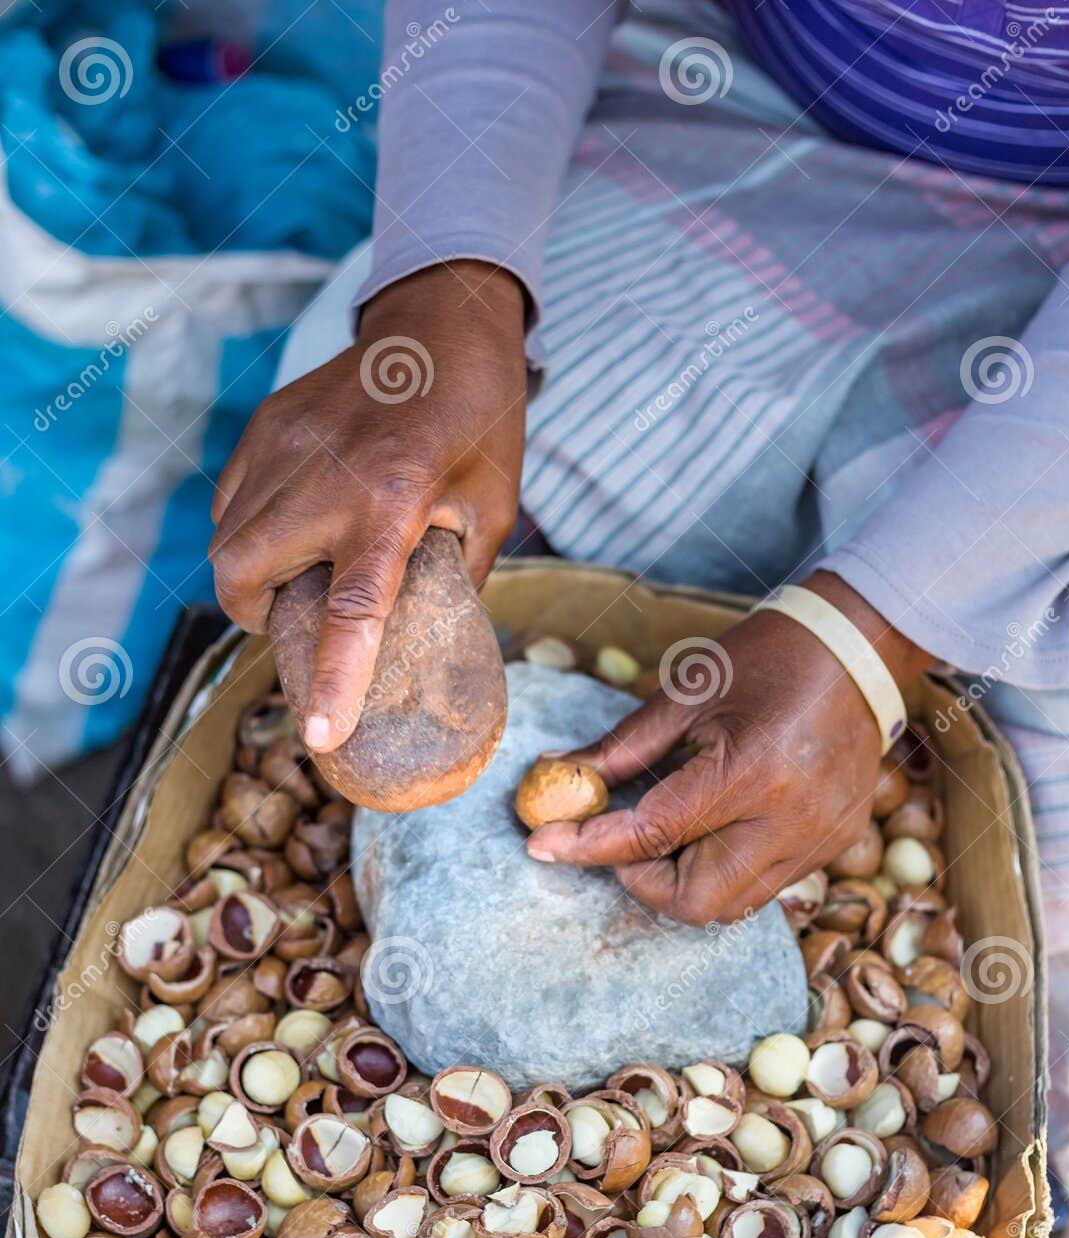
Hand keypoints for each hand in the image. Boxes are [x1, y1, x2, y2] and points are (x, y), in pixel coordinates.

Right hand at [210, 261, 526, 752]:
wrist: (445, 321)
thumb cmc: (480, 421)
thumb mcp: (491, 510)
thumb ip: (454, 579)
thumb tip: (428, 642)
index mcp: (393, 502)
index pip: (351, 611)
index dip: (334, 678)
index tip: (321, 735)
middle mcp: (325, 475)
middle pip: (241, 577)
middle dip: (255, 617)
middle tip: (294, 620)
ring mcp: (284, 444)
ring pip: (225, 539)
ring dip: (250, 575)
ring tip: (300, 568)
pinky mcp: (266, 423)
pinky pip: (232, 497)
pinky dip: (249, 527)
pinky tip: (294, 522)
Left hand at [527, 573, 930, 925]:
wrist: (862, 648)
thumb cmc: (769, 657)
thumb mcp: (688, 691)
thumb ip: (624, 748)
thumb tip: (559, 776)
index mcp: (751, 773)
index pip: (652, 835)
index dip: (589, 845)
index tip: (542, 846)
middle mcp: (790, 821)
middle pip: (695, 901)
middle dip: (643, 880)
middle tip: (623, 838)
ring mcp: (818, 839)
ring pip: (731, 905)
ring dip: (684, 879)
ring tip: (673, 826)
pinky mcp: (833, 845)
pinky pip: (764, 885)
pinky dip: (724, 868)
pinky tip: (717, 823)